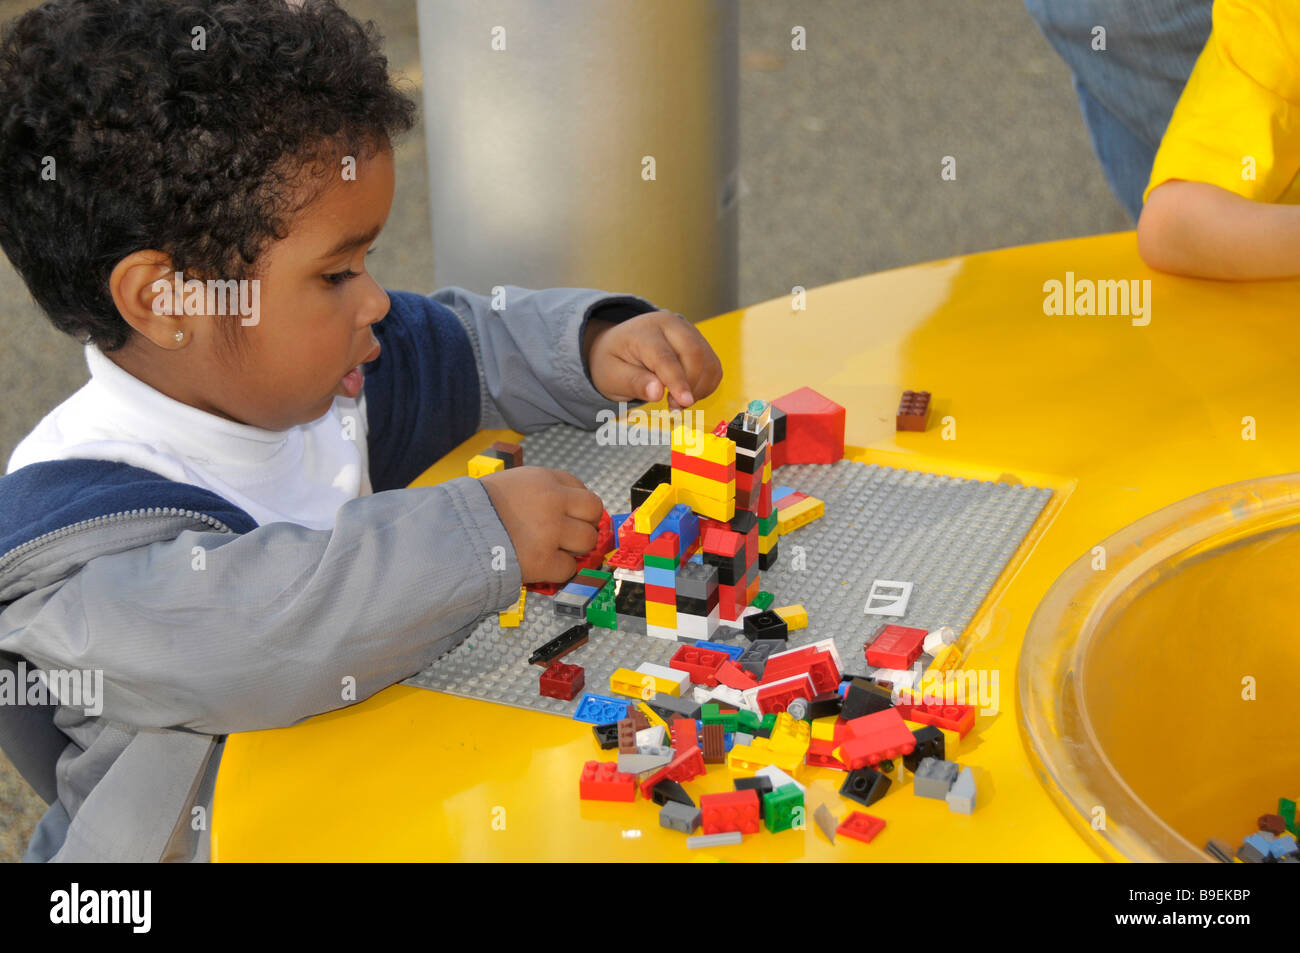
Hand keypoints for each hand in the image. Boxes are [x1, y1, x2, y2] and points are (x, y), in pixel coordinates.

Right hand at [479, 467, 604, 583]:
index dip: (577, 503)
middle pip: (593, 511)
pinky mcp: (545, 561)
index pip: (579, 486)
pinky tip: (542, 566)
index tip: (571, 513)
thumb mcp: (504, 483)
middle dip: (584, 524)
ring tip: (554, 550)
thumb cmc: (470, 509)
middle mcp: (553, 501)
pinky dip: (558, 571)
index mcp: (542, 479)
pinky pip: (569, 568)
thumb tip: (556, 503)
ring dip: (574, 548)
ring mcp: (551, 532)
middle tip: (568, 534)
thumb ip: (532, 491)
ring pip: (587, 540)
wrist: (452, 534)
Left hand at [584, 311, 722, 410]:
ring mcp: (689, 332)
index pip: (665, 357)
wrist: (620, 345)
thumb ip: (634, 383)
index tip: (684, 402)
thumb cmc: (614, 360)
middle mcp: (671, 326)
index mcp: (645, 331)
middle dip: (690, 387)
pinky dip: (706, 385)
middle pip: (694, 355)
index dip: (677, 381)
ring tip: (677, 400)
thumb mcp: (613, 376)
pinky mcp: (700, 343)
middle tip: (674, 407)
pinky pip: (713, 367)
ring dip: (699, 388)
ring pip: (708, 362)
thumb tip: (657, 392)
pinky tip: (687, 392)